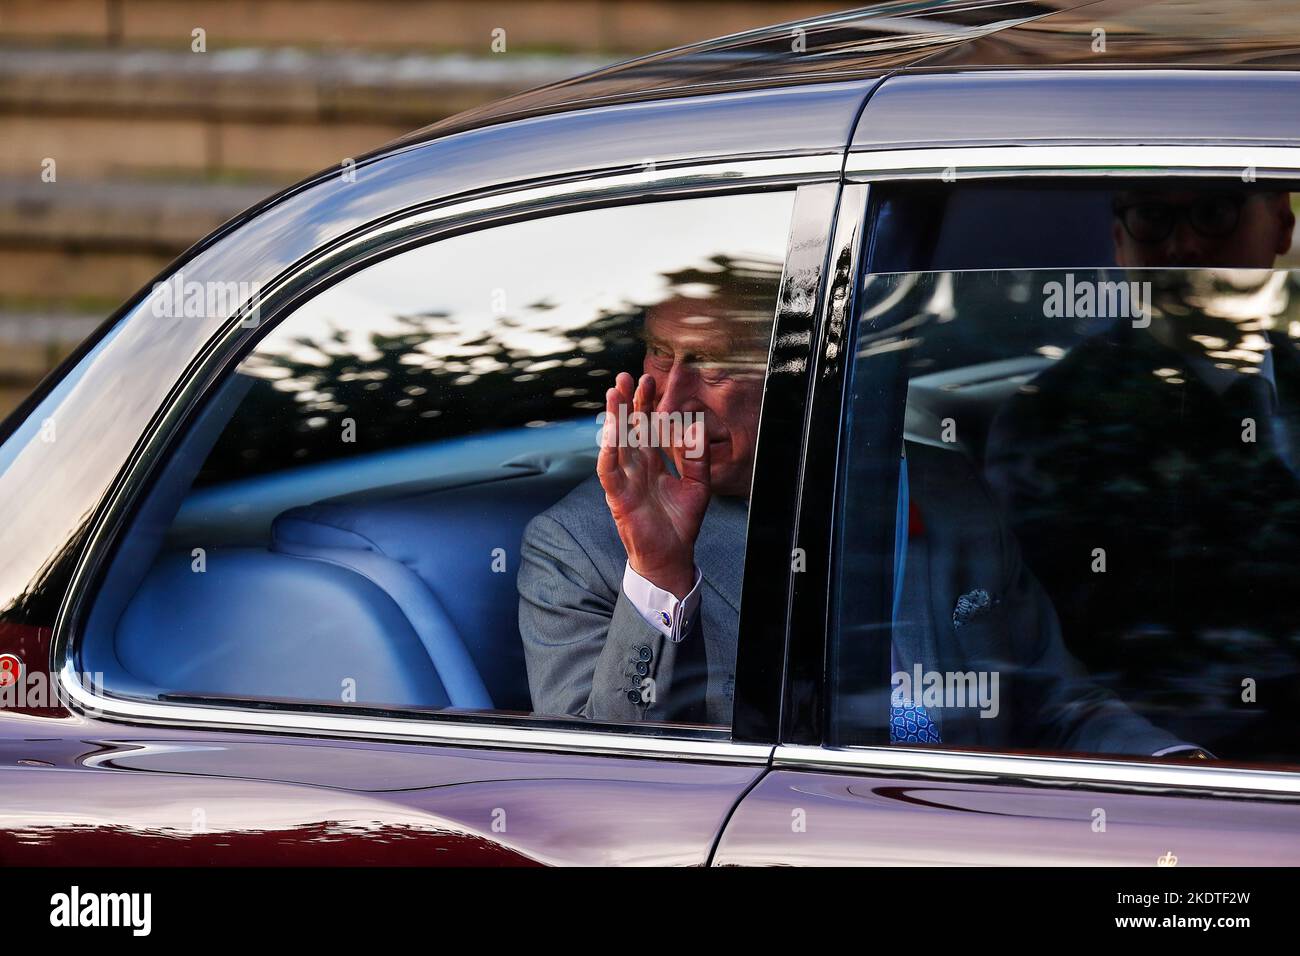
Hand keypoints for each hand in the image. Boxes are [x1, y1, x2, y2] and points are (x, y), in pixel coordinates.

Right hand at [597, 372, 709, 598]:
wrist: (673, 557)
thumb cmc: (681, 523)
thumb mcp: (698, 485)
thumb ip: (697, 457)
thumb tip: (695, 428)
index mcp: (653, 462)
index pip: (648, 426)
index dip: (648, 404)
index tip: (651, 379)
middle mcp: (636, 467)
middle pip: (629, 428)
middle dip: (628, 402)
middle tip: (627, 376)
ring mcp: (625, 480)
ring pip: (616, 443)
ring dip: (614, 418)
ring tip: (615, 393)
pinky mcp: (618, 497)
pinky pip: (609, 472)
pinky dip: (609, 452)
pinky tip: (610, 432)